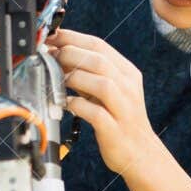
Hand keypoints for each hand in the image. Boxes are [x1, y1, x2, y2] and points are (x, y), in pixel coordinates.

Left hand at [46, 27, 162, 179]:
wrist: (140, 153)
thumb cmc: (117, 118)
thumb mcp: (105, 90)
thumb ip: (86, 72)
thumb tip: (56, 53)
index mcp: (127, 72)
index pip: (99, 45)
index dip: (71, 38)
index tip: (50, 37)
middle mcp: (128, 87)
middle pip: (99, 60)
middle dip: (69, 54)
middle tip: (49, 58)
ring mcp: (124, 108)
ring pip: (102, 84)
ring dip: (74, 78)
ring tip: (57, 80)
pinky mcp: (115, 129)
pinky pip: (96, 113)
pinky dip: (77, 105)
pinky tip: (66, 104)